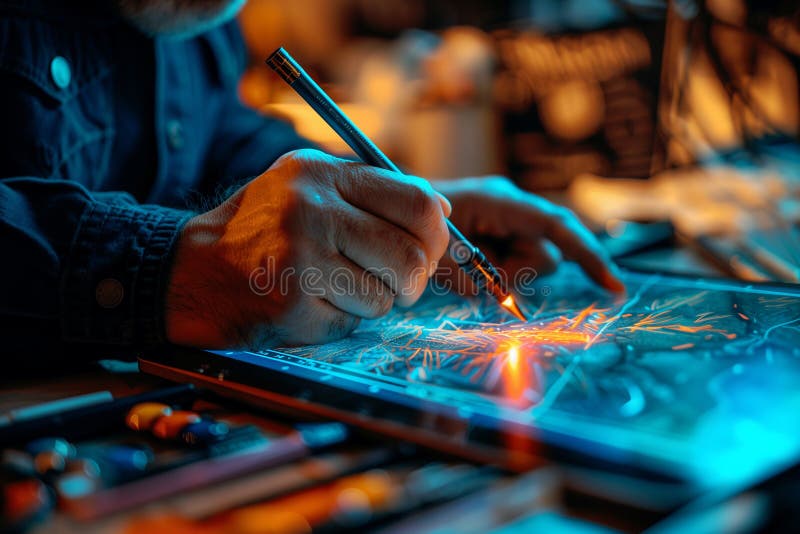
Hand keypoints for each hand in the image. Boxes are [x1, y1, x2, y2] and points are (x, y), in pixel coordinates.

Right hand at [165, 149, 450, 348]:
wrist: (188, 272)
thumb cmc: (260, 231)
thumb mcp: (308, 189)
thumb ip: (371, 194)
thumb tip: (441, 212)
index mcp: (321, 174)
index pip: (417, 203)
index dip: (435, 236)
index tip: (428, 251)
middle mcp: (311, 210)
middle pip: (410, 257)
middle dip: (412, 280)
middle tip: (396, 284)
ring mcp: (300, 259)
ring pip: (386, 296)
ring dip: (372, 303)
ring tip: (337, 290)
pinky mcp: (291, 305)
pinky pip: (353, 323)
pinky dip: (342, 321)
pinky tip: (310, 305)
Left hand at [432, 176, 623, 292]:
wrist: (400, 210)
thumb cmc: (417, 226)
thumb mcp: (438, 255)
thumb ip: (471, 276)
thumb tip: (505, 294)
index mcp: (499, 201)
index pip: (555, 226)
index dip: (586, 254)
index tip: (612, 285)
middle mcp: (513, 209)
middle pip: (545, 254)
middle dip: (517, 274)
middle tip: (475, 273)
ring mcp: (511, 223)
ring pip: (532, 266)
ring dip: (504, 276)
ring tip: (466, 264)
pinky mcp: (506, 238)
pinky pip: (518, 266)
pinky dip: (501, 275)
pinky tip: (476, 266)